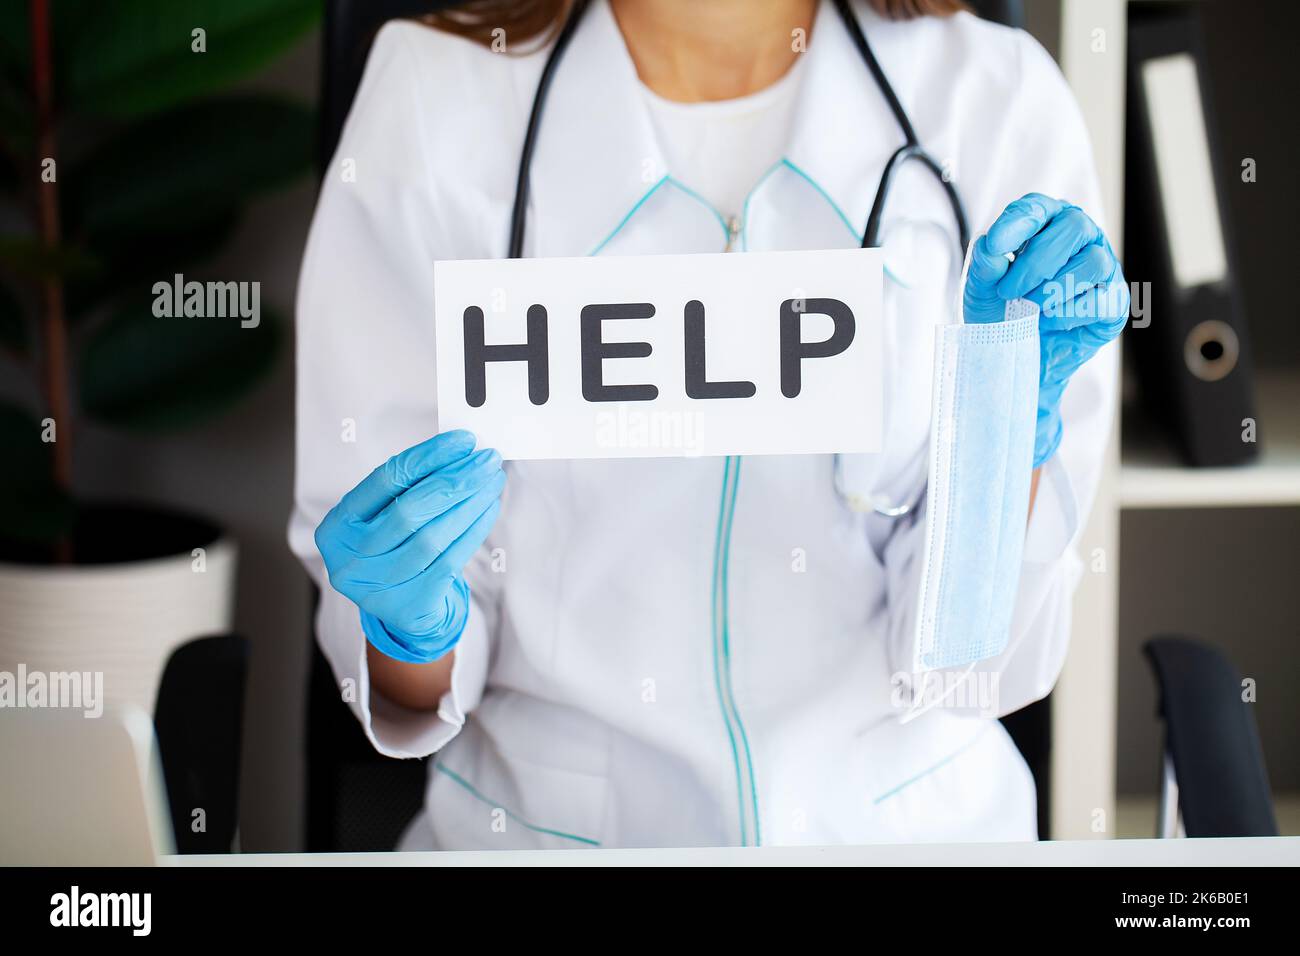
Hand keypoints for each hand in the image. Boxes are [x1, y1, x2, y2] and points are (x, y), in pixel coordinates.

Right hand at [314, 430, 505, 662]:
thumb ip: (410, 488)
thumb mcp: (384, 518)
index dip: (427, 457)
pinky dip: (474, 530)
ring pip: (433, 536)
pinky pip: (451, 560)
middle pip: (409, 509)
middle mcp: (350, 557)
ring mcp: (377, 586)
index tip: (462, 441)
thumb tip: (459, 453)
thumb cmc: (395, 550)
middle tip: (487, 460)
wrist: (401, 609)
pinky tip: (488, 509)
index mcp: (337, 526)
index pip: (385, 480)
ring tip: (493, 482)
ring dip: (470, 503)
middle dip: (455, 479)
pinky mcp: (409, 606)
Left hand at [964, 193, 1128, 466]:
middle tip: (1009, 292)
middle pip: (1076, 226)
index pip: (1037, 208)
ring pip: (1095, 261)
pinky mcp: (1113, 303)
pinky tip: (1050, 322)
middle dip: (1037, 261)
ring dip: (1055, 288)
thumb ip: (984, 264)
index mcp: (1046, 224)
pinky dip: (1070, 313)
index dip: (1018, 223)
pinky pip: (1103, 299)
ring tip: (1030, 309)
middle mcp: (1080, 238)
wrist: (1012, 359)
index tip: (995, 245)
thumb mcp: (981, 289)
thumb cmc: (999, 312)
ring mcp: (1103, 269)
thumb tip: (992, 245)